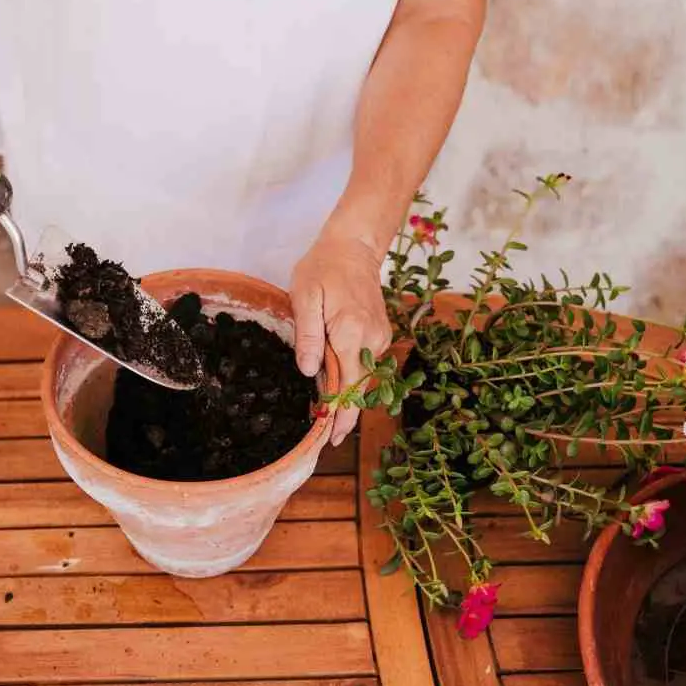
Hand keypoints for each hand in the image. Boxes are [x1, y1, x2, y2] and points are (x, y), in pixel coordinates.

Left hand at [291, 222, 393, 446]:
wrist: (353, 247)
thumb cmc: (323, 268)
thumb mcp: (304, 297)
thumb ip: (307, 335)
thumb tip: (309, 370)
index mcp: (352, 332)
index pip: (350, 385)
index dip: (342, 415)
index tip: (332, 439)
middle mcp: (372, 339)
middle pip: (360, 387)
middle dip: (345, 413)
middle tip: (325, 435)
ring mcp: (380, 337)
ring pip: (364, 377)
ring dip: (347, 395)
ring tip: (327, 413)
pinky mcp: (380, 334)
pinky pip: (366, 364)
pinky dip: (352, 377)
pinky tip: (335, 384)